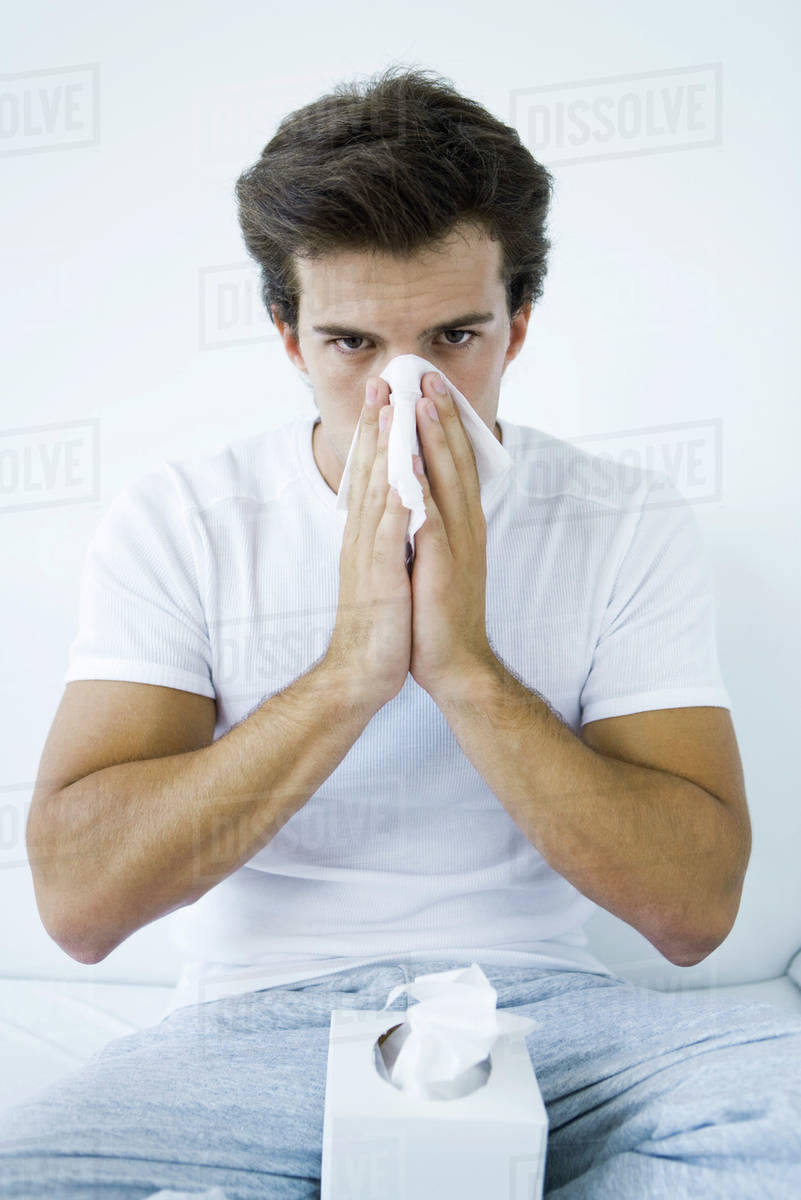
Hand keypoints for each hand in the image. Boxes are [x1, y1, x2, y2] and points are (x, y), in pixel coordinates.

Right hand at [324, 379, 410, 710]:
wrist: (365, 673)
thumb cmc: (382, 623)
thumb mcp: (385, 569)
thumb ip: (388, 535)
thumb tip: (398, 503)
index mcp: (368, 535)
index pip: (373, 473)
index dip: (379, 433)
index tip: (387, 395)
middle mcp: (363, 538)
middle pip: (369, 472)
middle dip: (377, 426)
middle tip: (383, 382)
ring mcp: (368, 557)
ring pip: (376, 494)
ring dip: (384, 452)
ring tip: (393, 412)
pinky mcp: (379, 581)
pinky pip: (388, 537)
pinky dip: (395, 506)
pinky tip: (402, 479)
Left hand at [409, 372, 495, 698]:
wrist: (454, 664)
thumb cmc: (440, 614)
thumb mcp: (437, 560)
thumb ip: (433, 526)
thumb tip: (421, 495)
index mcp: (459, 525)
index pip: (452, 464)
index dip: (441, 425)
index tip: (426, 389)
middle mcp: (463, 528)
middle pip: (453, 462)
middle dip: (439, 417)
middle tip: (425, 376)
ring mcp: (455, 546)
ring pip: (446, 482)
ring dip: (434, 441)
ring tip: (421, 402)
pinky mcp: (443, 568)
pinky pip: (433, 521)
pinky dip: (425, 491)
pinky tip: (415, 465)